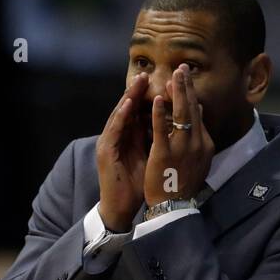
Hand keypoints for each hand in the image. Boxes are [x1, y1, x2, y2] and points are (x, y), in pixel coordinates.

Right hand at [95, 73, 150, 231]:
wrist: (122, 206)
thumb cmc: (138, 184)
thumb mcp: (151, 156)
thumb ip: (158, 138)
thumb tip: (175, 123)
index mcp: (129, 136)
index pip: (140, 111)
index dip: (149, 95)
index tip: (160, 82)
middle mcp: (117, 136)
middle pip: (128, 108)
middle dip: (136, 90)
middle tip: (146, 73)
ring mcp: (109, 142)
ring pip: (119, 115)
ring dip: (127, 98)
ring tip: (137, 82)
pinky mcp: (105, 152)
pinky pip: (113, 131)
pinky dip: (120, 117)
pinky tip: (127, 105)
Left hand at [144, 65, 214, 205]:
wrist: (174, 207)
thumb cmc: (183, 183)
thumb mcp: (198, 159)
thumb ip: (199, 136)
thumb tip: (199, 112)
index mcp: (205, 144)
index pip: (199, 114)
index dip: (192, 95)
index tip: (187, 79)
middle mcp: (197, 144)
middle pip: (193, 109)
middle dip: (187, 86)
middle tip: (183, 67)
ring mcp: (182, 148)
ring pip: (181, 114)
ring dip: (177, 92)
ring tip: (174, 74)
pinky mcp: (164, 154)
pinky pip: (162, 129)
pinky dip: (160, 112)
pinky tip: (157, 98)